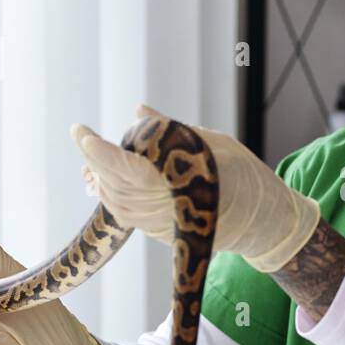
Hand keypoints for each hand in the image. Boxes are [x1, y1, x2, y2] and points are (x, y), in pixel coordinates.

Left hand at [73, 103, 319, 272]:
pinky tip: (103, 179)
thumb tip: (139, 111)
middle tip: (82, 135)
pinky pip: (125, 212)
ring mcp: (159, 225)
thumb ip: (170, 131)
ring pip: (115, 201)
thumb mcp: (211, 143)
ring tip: (90, 155)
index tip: (81, 132)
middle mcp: (162, 208)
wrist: (263, 220)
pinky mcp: (160, 233)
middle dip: (93, 159)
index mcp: (175, 182)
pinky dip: (111, 193)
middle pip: (113, 184)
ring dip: (99, 177)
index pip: (124, 167)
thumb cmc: (244, 176)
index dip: (98, 151)